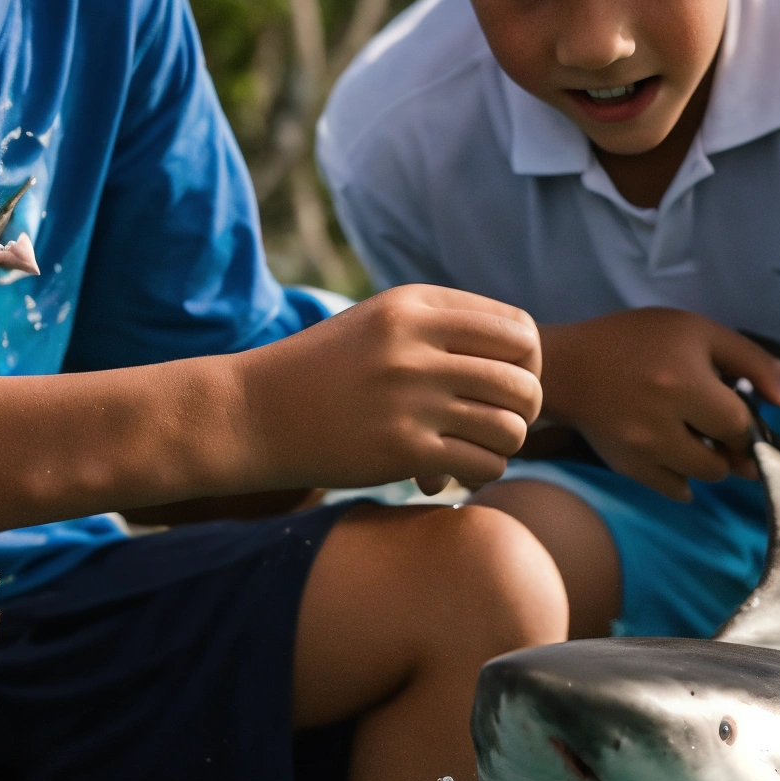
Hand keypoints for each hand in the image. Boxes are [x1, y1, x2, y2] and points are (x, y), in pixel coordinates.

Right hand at [241, 284, 542, 493]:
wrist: (252, 413)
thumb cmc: (323, 372)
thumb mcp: (379, 323)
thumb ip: (442, 327)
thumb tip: (523, 356)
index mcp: (416, 306)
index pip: (519, 331)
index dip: (527, 364)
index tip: (503, 385)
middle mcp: (416, 345)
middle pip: (523, 380)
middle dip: (523, 410)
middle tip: (496, 424)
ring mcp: (410, 397)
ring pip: (511, 427)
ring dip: (503, 446)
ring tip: (476, 449)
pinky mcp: (402, 449)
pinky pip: (482, 464)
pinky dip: (480, 473)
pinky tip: (455, 474)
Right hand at [540, 309, 779, 499]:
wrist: (570, 367)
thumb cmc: (637, 342)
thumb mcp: (698, 332)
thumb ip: (751, 361)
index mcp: (683, 382)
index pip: (739, 425)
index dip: (749, 424)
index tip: (740, 414)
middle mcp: (662, 422)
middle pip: (725, 459)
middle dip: (732, 446)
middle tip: (718, 425)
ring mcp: (643, 450)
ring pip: (703, 477)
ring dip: (711, 461)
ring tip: (695, 434)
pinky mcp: (628, 467)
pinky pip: (676, 491)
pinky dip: (685, 478)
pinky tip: (677, 452)